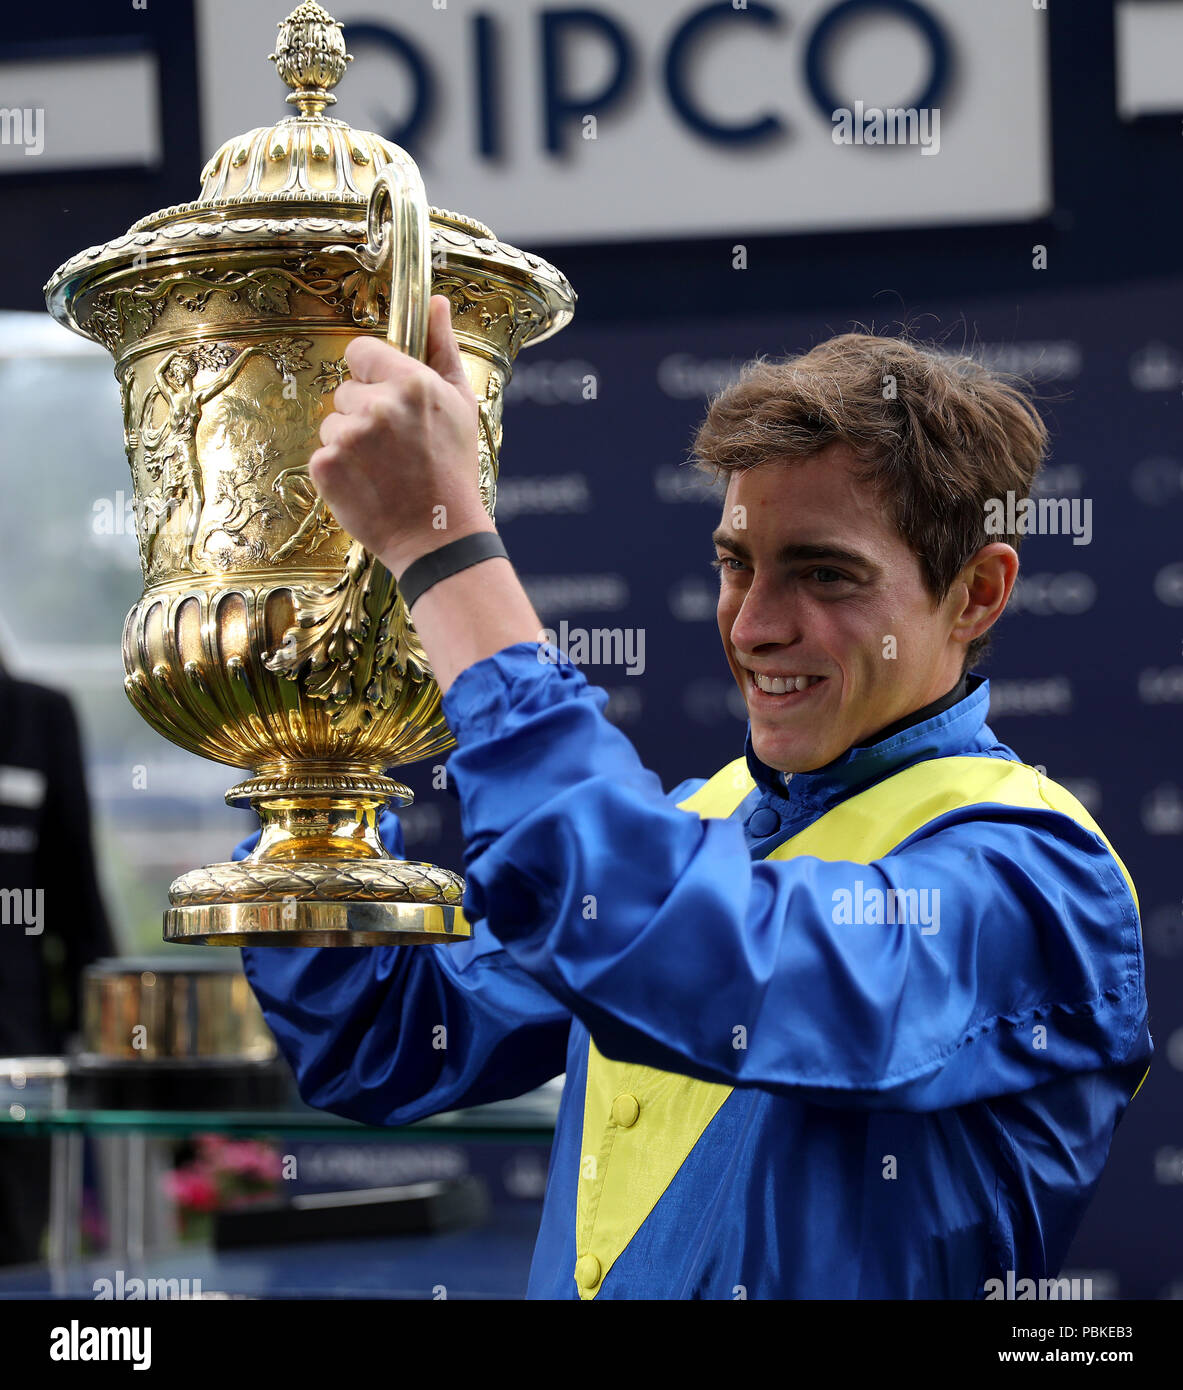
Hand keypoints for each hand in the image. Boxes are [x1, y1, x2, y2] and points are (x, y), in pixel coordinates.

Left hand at [308, 295, 494, 574]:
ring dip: (350, 445)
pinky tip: (367, 486)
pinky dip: (339, 472)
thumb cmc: (454, 470)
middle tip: (394, 448)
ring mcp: (348, 437)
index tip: (388, 401)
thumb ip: (442, 348)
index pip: (360, 351)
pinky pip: (322, 455)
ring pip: (332, 424)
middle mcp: (377, 405)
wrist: (439, 536)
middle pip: (345, 391)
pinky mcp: (325, 467)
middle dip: (363, 415)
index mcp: (411, 382)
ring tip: (383, 470)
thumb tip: (436, 302)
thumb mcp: (460, 404)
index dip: (372, 375)